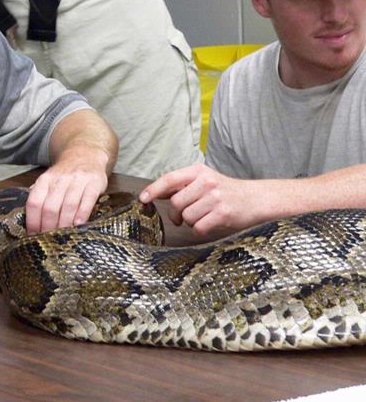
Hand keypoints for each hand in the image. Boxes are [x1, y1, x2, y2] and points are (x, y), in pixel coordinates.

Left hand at [25, 145, 108, 233]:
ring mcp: (78, 180)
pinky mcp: (95, 183)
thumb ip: (39, 197)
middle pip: (50, 207)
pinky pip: (87, 201)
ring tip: (61, 237)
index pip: (34, 202)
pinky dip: (81, 215)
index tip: (32, 235)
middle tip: (48, 239)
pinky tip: (78, 225)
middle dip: (47, 227)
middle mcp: (60, 179)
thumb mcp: (48, 181)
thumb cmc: (65, 174)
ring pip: (68, 206)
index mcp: (45, 180)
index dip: (32, 221)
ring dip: (64, 224)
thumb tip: (28, 221)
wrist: (86, 155)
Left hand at [139, 163, 265, 235]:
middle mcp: (206, 182)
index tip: (143, 199)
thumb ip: (182, 186)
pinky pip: (198, 228)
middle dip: (176, 214)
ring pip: (186, 217)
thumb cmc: (227, 192)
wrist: (257, 199)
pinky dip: (200, 230)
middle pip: (175, 203)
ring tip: (203, 217)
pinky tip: (209, 224)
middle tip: (183, 217)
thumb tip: (153, 193)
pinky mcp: (223, 214)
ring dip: (191, 222)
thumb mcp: (205, 181)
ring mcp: (215, 197)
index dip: (153, 189)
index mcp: (199, 171)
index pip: (169, 179)